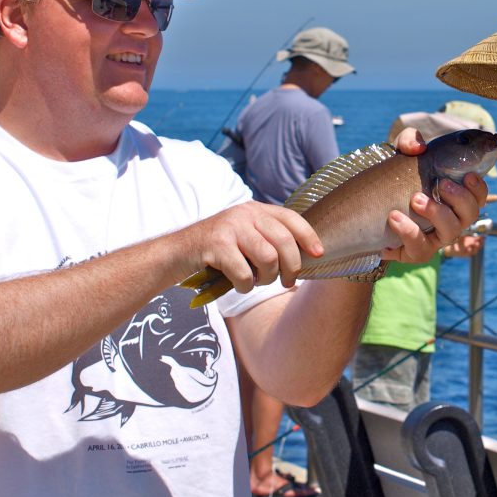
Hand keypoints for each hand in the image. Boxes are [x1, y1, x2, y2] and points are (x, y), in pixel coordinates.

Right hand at [182, 201, 323, 293]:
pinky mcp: (216, 245)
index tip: (319, 254)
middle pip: (284, 242)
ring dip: (266, 278)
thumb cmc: (218, 251)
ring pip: (268, 259)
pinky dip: (245, 286)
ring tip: (257, 281)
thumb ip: (269, 239)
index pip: (291, 218)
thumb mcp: (245, 236)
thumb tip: (306, 256)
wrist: (176, 253)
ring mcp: (230, 227)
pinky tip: (238, 284)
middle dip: (291, 267)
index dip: (309, 236)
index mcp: (256, 210)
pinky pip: (244, 274)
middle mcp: (245, 213)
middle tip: (287, 282)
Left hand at [383, 128, 488, 264]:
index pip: (478, 196)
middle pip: (470, 215)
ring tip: (414, 199)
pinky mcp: (415, 252)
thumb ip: (410, 141)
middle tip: (440, 184)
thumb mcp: (401, 155)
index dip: (479, 188)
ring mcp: (434, 238)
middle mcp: (450, 220)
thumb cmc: (395, 180)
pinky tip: (393, 217)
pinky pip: (420, 249)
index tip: (468, 175)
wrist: (368, 209)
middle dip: (460, 199)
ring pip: (450, 232)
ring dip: (437, 213)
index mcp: (454, 199)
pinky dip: (408, 232)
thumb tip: (419, 147)